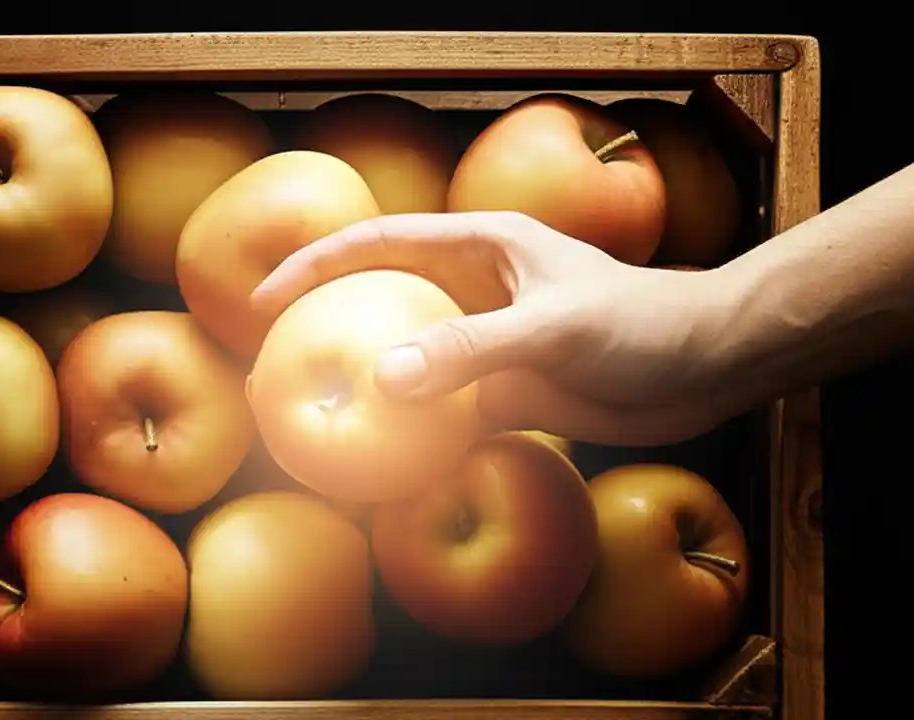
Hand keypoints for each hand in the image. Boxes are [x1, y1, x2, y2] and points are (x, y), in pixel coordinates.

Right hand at [249, 211, 739, 446]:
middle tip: (275, 366)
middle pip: (379, 301)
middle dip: (325, 327)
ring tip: (313, 419)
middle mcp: (472, 291)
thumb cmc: (639, 323)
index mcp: (479, 246)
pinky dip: (410, 433)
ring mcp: (484, 345)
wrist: (705, 368)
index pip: (378, 243)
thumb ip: (470, 347)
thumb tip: (382, 378)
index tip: (265, 302)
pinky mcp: (503, 393)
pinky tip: (380, 460)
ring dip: (366, 388)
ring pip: (406, 363)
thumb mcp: (553, 326)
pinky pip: (441, 413)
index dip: (315, 266)